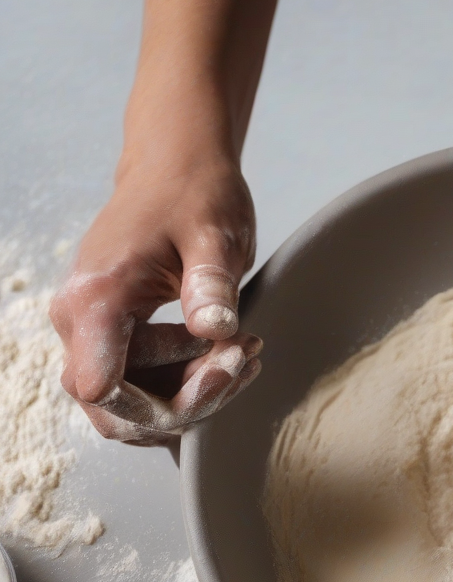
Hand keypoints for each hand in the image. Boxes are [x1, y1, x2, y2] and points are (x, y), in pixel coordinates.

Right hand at [49, 156, 261, 445]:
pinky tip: (230, 356)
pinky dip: (187, 386)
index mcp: (96, 297)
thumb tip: (215, 328)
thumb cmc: (194, 195)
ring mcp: (90, 333)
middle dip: (186, 404)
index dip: (164, 403)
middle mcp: (78, 321)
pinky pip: (140, 389)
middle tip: (243, 360)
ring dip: (192, 397)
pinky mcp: (110, 338)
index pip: (102, 390)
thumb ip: (211, 283)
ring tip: (245, 352)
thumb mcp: (215, 234)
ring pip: (131, 407)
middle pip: (117, 410)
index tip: (224, 367)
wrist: (176, 170)